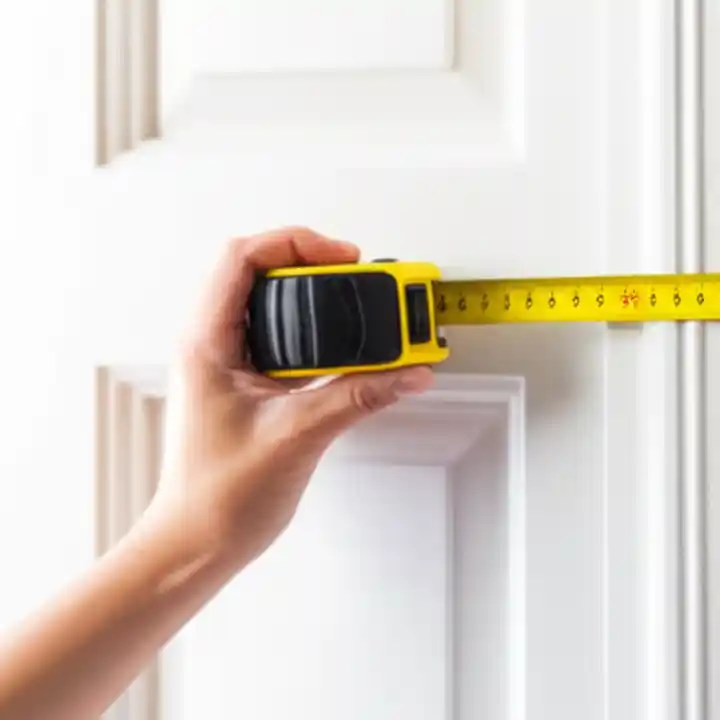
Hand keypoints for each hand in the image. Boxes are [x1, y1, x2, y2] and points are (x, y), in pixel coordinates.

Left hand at [149, 228, 434, 565]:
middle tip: (366, 280)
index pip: (243, 259)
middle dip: (320, 268)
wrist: (197, 544)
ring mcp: (232, 367)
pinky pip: (290, 344)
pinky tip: (354, 354)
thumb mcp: (296, 436)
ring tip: (367, 312)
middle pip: (265, 275)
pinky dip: (325, 339)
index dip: (297, 244)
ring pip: (279, 309)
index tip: (347, 259)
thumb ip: (358, 398)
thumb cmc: (215, 498)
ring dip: (324, 304)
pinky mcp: (252, 389)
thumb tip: (407, 372)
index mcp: (207, 343)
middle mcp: (215, 347)